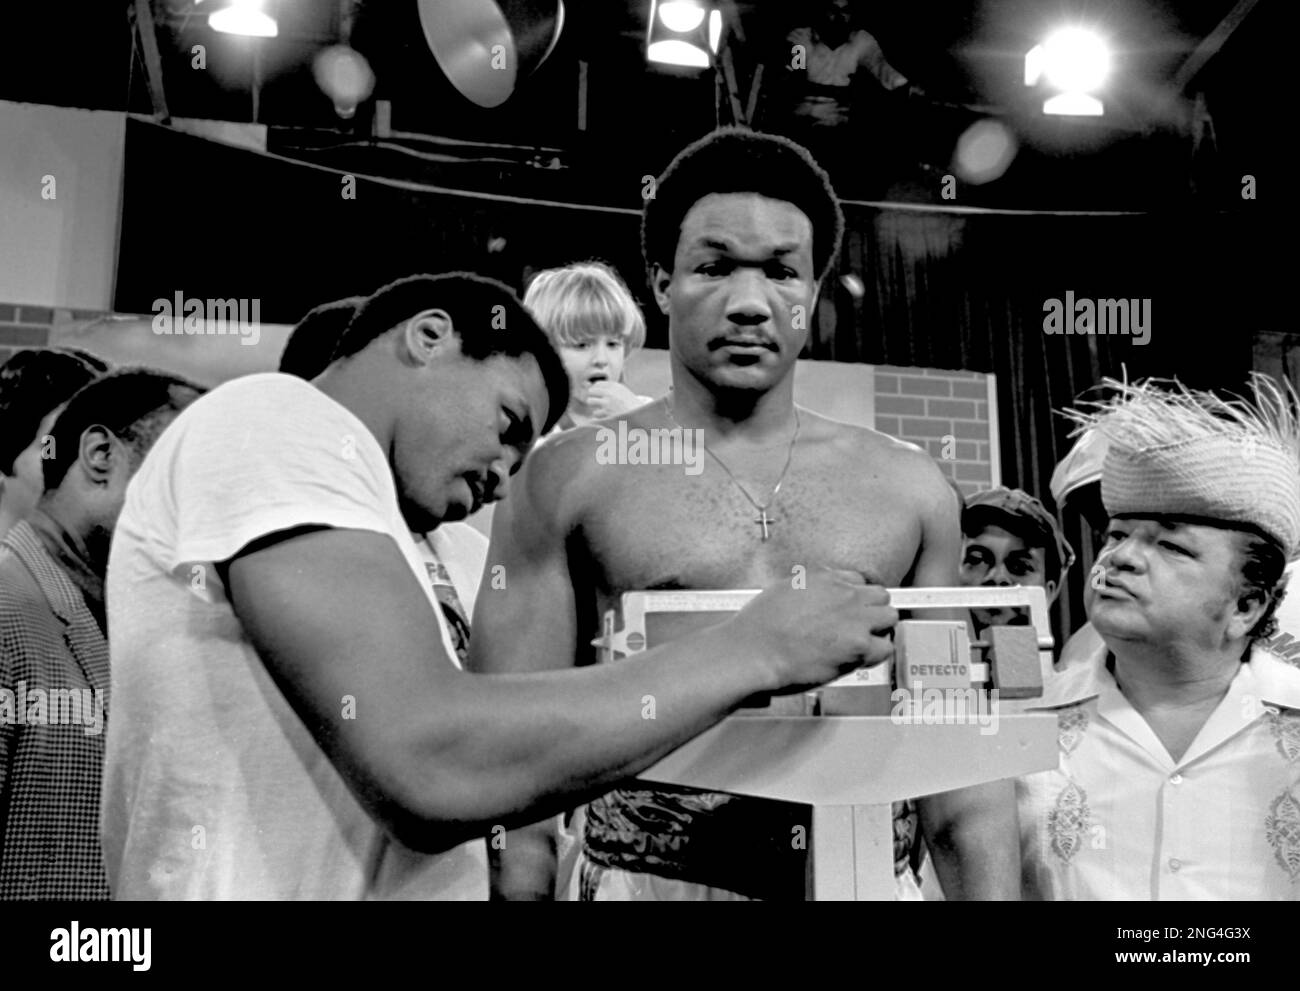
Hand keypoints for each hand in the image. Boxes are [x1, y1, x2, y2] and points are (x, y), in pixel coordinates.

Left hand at [585, 380, 643, 418]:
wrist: (639, 416)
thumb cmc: (628, 404)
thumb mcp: (622, 391)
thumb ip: (609, 388)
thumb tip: (589, 386)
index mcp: (614, 386)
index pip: (597, 384)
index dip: (596, 390)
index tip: (599, 395)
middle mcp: (610, 393)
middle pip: (591, 391)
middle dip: (593, 397)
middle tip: (598, 402)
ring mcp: (608, 403)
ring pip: (590, 401)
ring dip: (595, 406)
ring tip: (603, 410)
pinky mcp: (606, 414)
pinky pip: (595, 413)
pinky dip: (599, 416)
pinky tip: (607, 417)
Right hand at [727, 569, 896, 694]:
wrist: (754, 652)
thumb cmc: (759, 627)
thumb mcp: (783, 589)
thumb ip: (812, 589)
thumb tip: (821, 596)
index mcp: (825, 577)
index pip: (858, 580)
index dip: (855, 598)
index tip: (851, 609)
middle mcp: (844, 593)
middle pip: (880, 596)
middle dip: (872, 610)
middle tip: (860, 626)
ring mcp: (854, 619)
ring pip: (889, 617)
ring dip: (878, 630)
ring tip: (862, 642)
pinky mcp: (858, 645)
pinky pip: (885, 647)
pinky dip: (875, 654)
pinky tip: (860, 658)